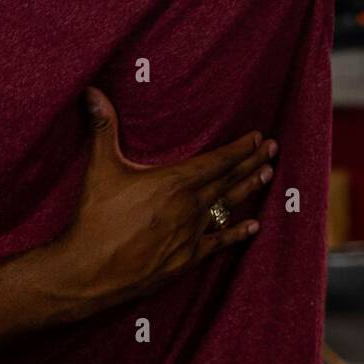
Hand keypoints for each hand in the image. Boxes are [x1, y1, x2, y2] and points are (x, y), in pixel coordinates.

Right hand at [48, 87, 275, 315]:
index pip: (218, 160)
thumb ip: (103, 128)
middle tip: (274, 150)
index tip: (258, 138)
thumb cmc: (95, 218)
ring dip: (249, 190)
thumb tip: (92, 92)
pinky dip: (237, 233)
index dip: (240, 148)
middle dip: (253, 163)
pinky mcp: (185, 259)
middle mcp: (190, 206)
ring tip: (268, 175)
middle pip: (229, 180)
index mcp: (175, 182)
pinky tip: (253, 227)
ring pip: (228, 207)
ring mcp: (191, 234)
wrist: (88, 272)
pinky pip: (218, 243)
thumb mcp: (99, 168)